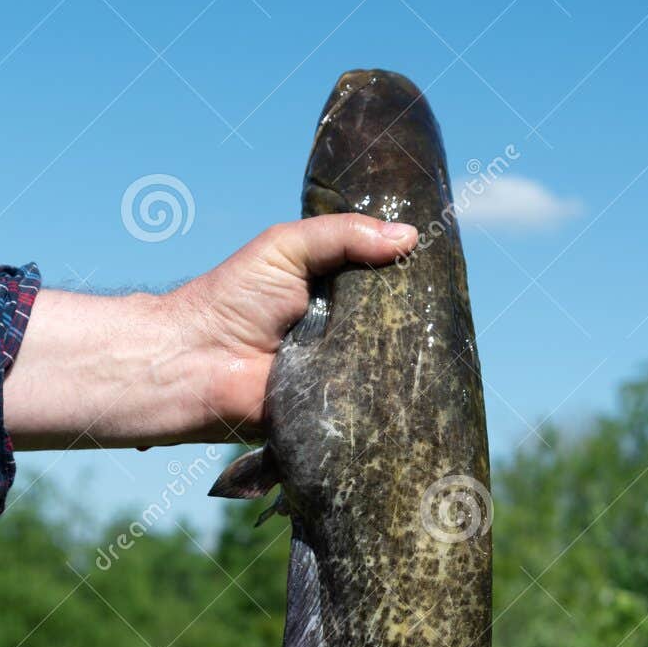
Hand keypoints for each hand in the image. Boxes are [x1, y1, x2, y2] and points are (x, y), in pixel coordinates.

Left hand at [3, 215, 416, 450]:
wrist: (195, 363)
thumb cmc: (231, 299)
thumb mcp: (286, 247)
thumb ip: (343, 235)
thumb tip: (410, 236)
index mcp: (331, 295)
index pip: (384, 285)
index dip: (411, 277)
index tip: (446, 268)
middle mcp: (340, 335)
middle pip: (393, 326)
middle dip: (419, 319)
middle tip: (452, 309)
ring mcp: (340, 375)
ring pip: (389, 366)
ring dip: (409, 358)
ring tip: (444, 345)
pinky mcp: (336, 411)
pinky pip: (372, 404)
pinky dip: (388, 395)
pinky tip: (417, 384)